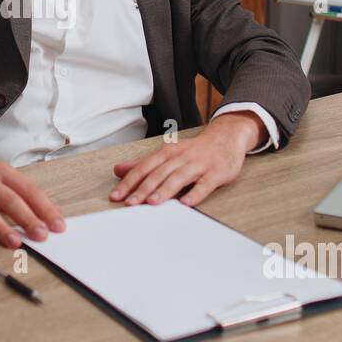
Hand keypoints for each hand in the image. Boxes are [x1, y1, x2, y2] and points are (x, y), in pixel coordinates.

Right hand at [0, 153, 65, 246]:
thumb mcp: (1, 179)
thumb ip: (24, 195)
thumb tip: (53, 213)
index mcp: (2, 172)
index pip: (28, 190)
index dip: (44, 208)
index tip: (57, 225)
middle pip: (8, 200)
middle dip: (26, 218)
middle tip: (41, 235)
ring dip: (1, 227)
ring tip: (15, 242)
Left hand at [109, 112, 265, 207]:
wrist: (226, 137)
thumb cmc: (193, 150)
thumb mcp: (167, 153)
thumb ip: (143, 164)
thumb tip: (118, 170)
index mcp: (167, 152)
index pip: (144, 168)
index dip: (129, 182)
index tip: (116, 196)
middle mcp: (180, 157)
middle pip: (159, 173)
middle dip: (143, 189)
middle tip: (130, 204)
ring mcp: (199, 165)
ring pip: (179, 177)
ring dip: (165, 190)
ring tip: (152, 203)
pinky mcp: (216, 173)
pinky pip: (205, 184)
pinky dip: (195, 194)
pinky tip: (186, 203)